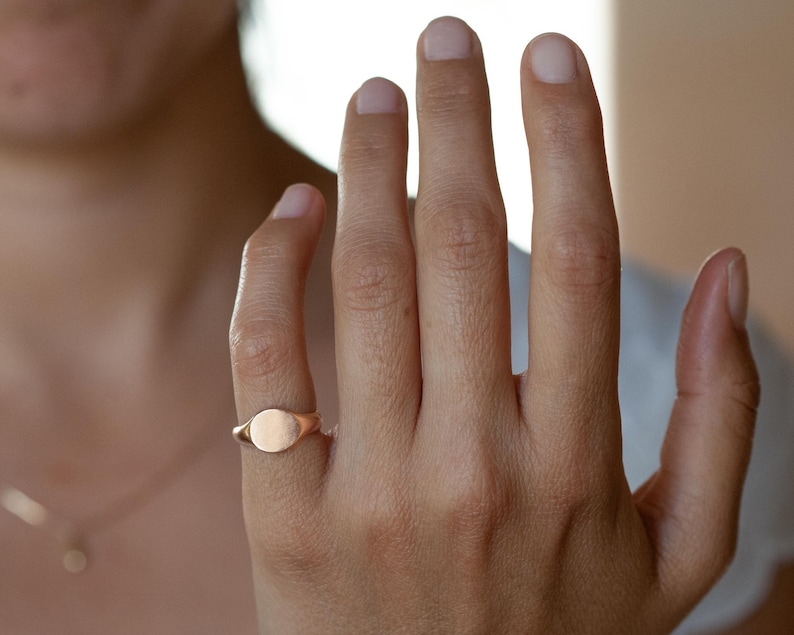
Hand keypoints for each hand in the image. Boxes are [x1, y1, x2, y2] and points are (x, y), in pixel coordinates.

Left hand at [230, 17, 758, 633]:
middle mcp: (477, 464)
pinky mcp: (286, 513)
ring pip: (369, 284)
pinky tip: (294, 207)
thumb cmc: (566, 632)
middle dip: (460, 122)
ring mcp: (374, 488)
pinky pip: (265, 360)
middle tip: (447, 40)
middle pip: (468, 246)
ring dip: (372, 166)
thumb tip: (742, 269)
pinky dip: (272, 267)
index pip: (584, 258)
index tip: (552, 60)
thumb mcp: (682, 550)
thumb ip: (727, 413)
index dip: (569, 140)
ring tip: (376, 95)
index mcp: (580, 464)